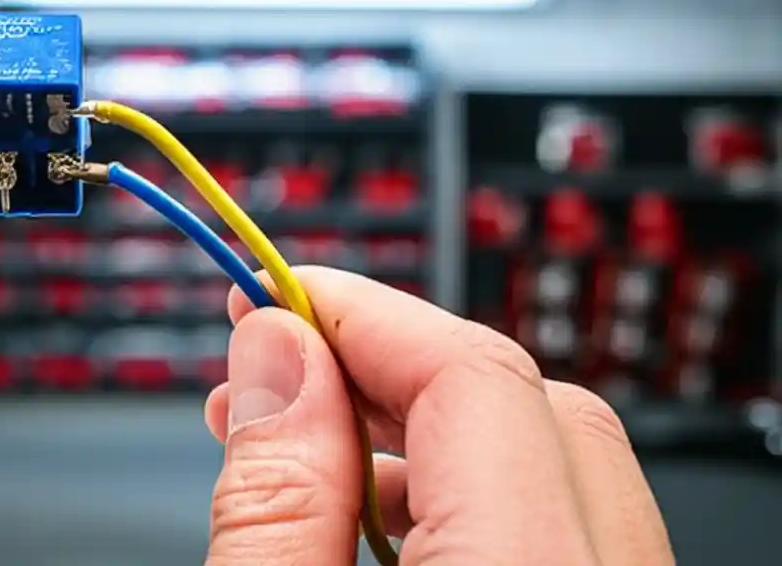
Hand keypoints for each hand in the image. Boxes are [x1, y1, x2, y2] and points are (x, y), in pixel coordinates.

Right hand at [202, 267, 674, 564]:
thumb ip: (277, 502)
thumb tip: (276, 354)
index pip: (477, 381)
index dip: (362, 312)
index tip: (270, 294)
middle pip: (529, 411)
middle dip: (388, 365)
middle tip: (275, 364)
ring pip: (552, 475)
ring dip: (420, 438)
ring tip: (298, 452)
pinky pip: (561, 538)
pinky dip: (464, 506)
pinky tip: (370, 525)